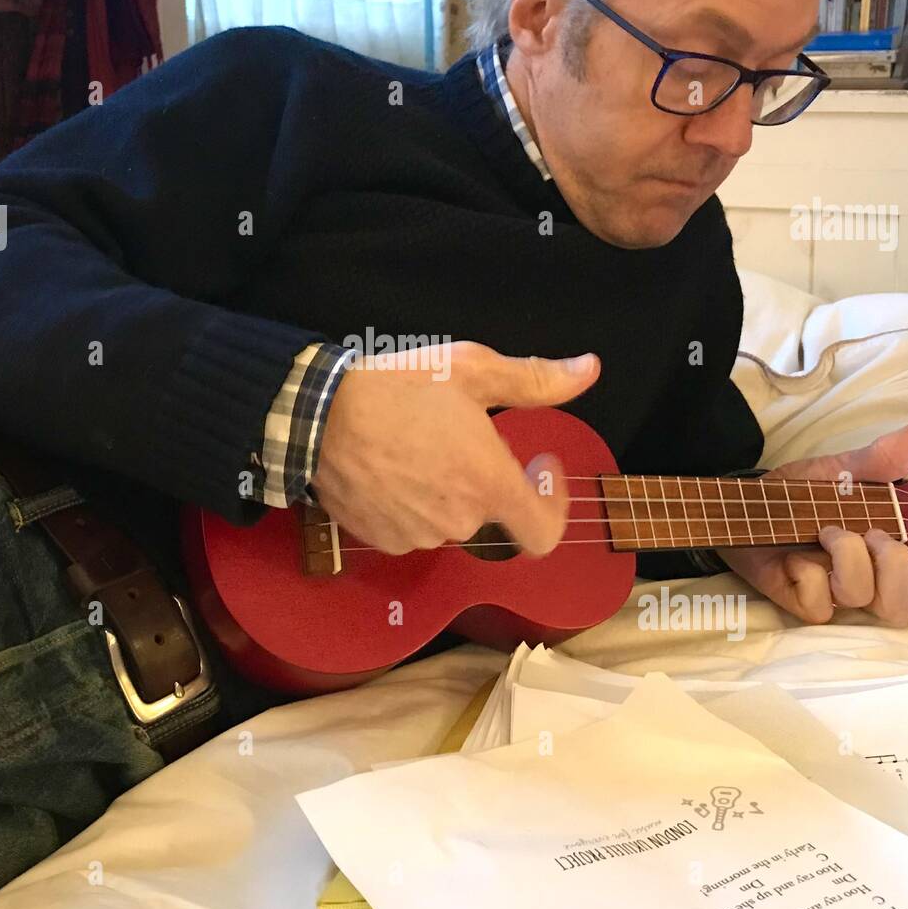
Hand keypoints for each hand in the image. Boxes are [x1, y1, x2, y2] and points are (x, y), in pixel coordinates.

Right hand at [312, 342, 599, 555]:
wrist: (317, 415)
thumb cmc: (399, 388)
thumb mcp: (472, 369)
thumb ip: (536, 378)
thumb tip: (591, 369)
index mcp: (489, 485)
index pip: (544, 533)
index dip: (552, 504)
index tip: (537, 463)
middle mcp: (458, 521)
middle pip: (490, 511)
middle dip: (485, 475)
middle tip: (462, 431)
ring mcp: (416, 536)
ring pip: (447, 517)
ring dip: (446, 488)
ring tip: (419, 443)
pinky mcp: (380, 540)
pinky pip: (410, 526)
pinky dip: (410, 502)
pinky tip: (391, 463)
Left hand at [718, 420, 907, 625]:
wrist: (746, 503)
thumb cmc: (802, 494)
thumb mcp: (843, 470)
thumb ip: (884, 458)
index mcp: (889, 557)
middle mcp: (869, 583)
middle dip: (897, 568)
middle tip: (873, 534)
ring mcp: (835, 596)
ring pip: (867, 602)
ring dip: (852, 561)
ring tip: (827, 532)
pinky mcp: (801, 602)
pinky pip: (820, 607)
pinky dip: (809, 576)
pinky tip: (795, 558)